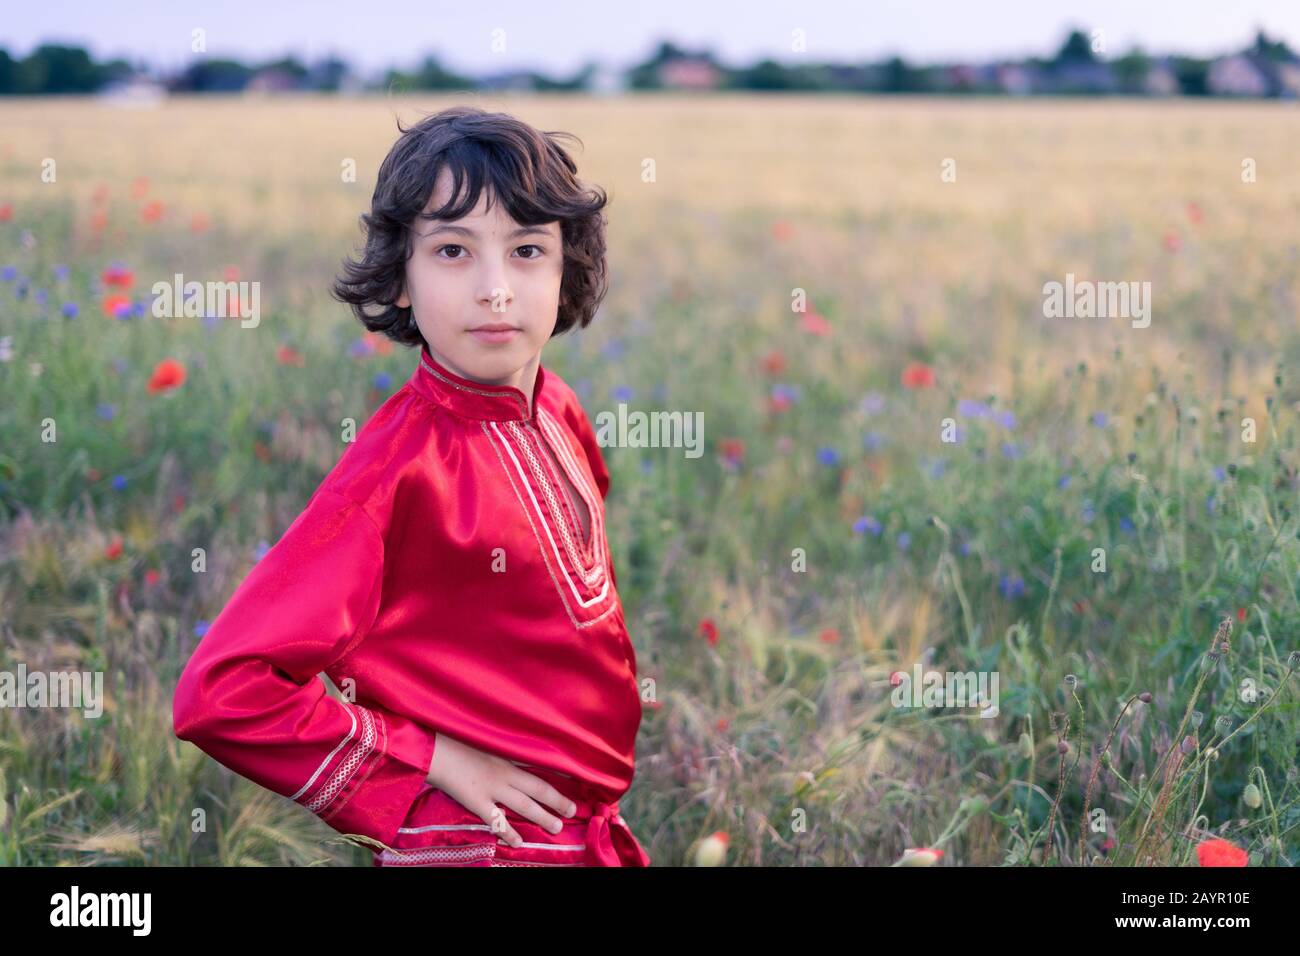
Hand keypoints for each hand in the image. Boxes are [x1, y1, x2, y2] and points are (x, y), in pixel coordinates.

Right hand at [425, 733, 577, 847]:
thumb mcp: (483, 735)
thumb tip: (512, 751)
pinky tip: (519, 842)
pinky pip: (497, 820)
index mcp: (507, 754)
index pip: (539, 763)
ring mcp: (492, 788)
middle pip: (538, 788)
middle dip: (557, 800)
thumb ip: (500, 745)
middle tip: (573, 810)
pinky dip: (509, 832)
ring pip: (524, 806)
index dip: (558, 771)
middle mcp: (505, 772)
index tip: (575, 777)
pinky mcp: (477, 802)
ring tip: (557, 827)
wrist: (433, 748)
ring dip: (543, 817)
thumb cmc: (455, 737)